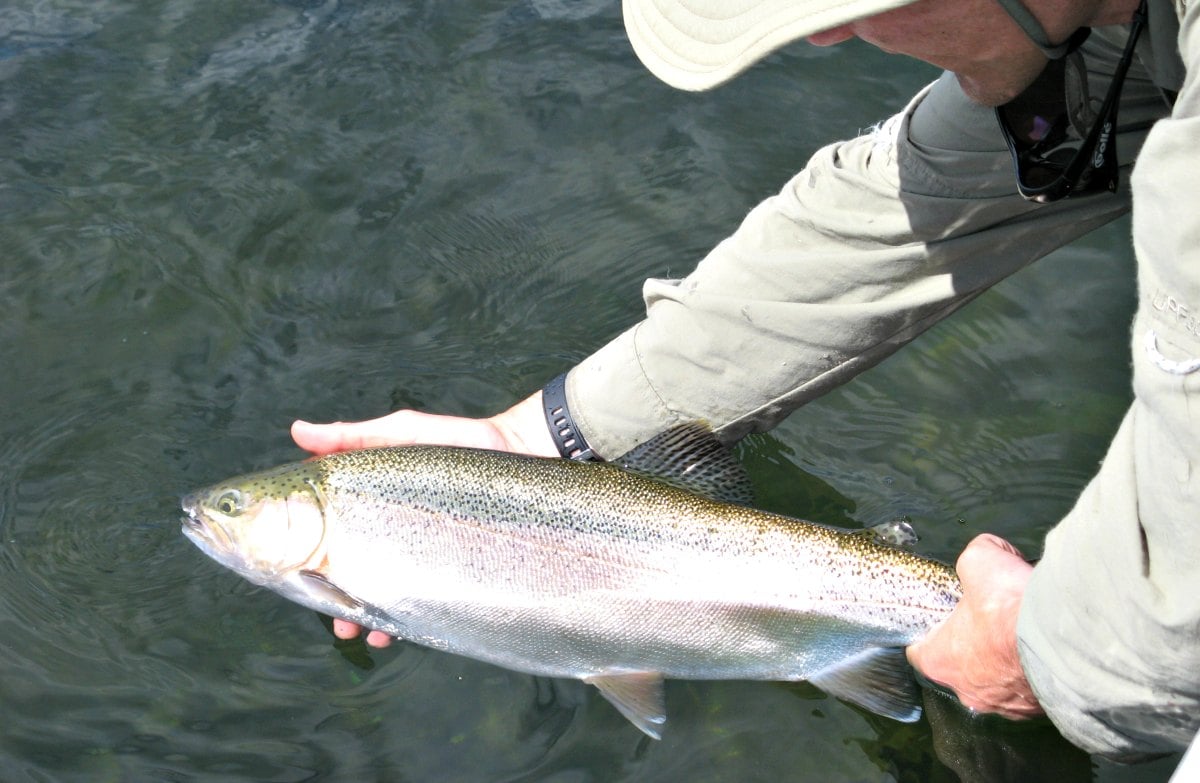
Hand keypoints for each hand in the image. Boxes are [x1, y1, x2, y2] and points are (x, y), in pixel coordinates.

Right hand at [292, 390, 558, 647]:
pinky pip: (419, 603)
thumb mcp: (404, 433)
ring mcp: (418, 551)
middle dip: (334, 597)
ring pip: (379, 591)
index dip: (306, 554)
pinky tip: (391, 635)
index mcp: (370, 502)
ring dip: (362, 616)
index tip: (294, 572)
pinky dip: (399, 623)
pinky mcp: (449, 568)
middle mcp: (390, 530)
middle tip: (335, 616)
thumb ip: (353, 436)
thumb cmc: (460, 440)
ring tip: (359, 630)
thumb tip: (298, 431)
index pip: (326, 533)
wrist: (522, 453)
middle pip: (348, 569)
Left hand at [906, 533, 1042, 719]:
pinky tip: (1040, 650)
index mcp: (939, 661)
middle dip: (974, 644)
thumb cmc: (1009, 605)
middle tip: (991, 622)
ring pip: (995, 681)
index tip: (946, 620)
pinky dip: (1031, 672)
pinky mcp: (1034, 711)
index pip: (920, 652)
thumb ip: (976, 555)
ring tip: (1019, 635)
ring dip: (1004, 661)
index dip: (932, 633)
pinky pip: (1027, 690)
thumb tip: (988, 552)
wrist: (1065, 637)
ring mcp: (1001, 706)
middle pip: (960, 667)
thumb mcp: (980, 560)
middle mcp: (966, 691)